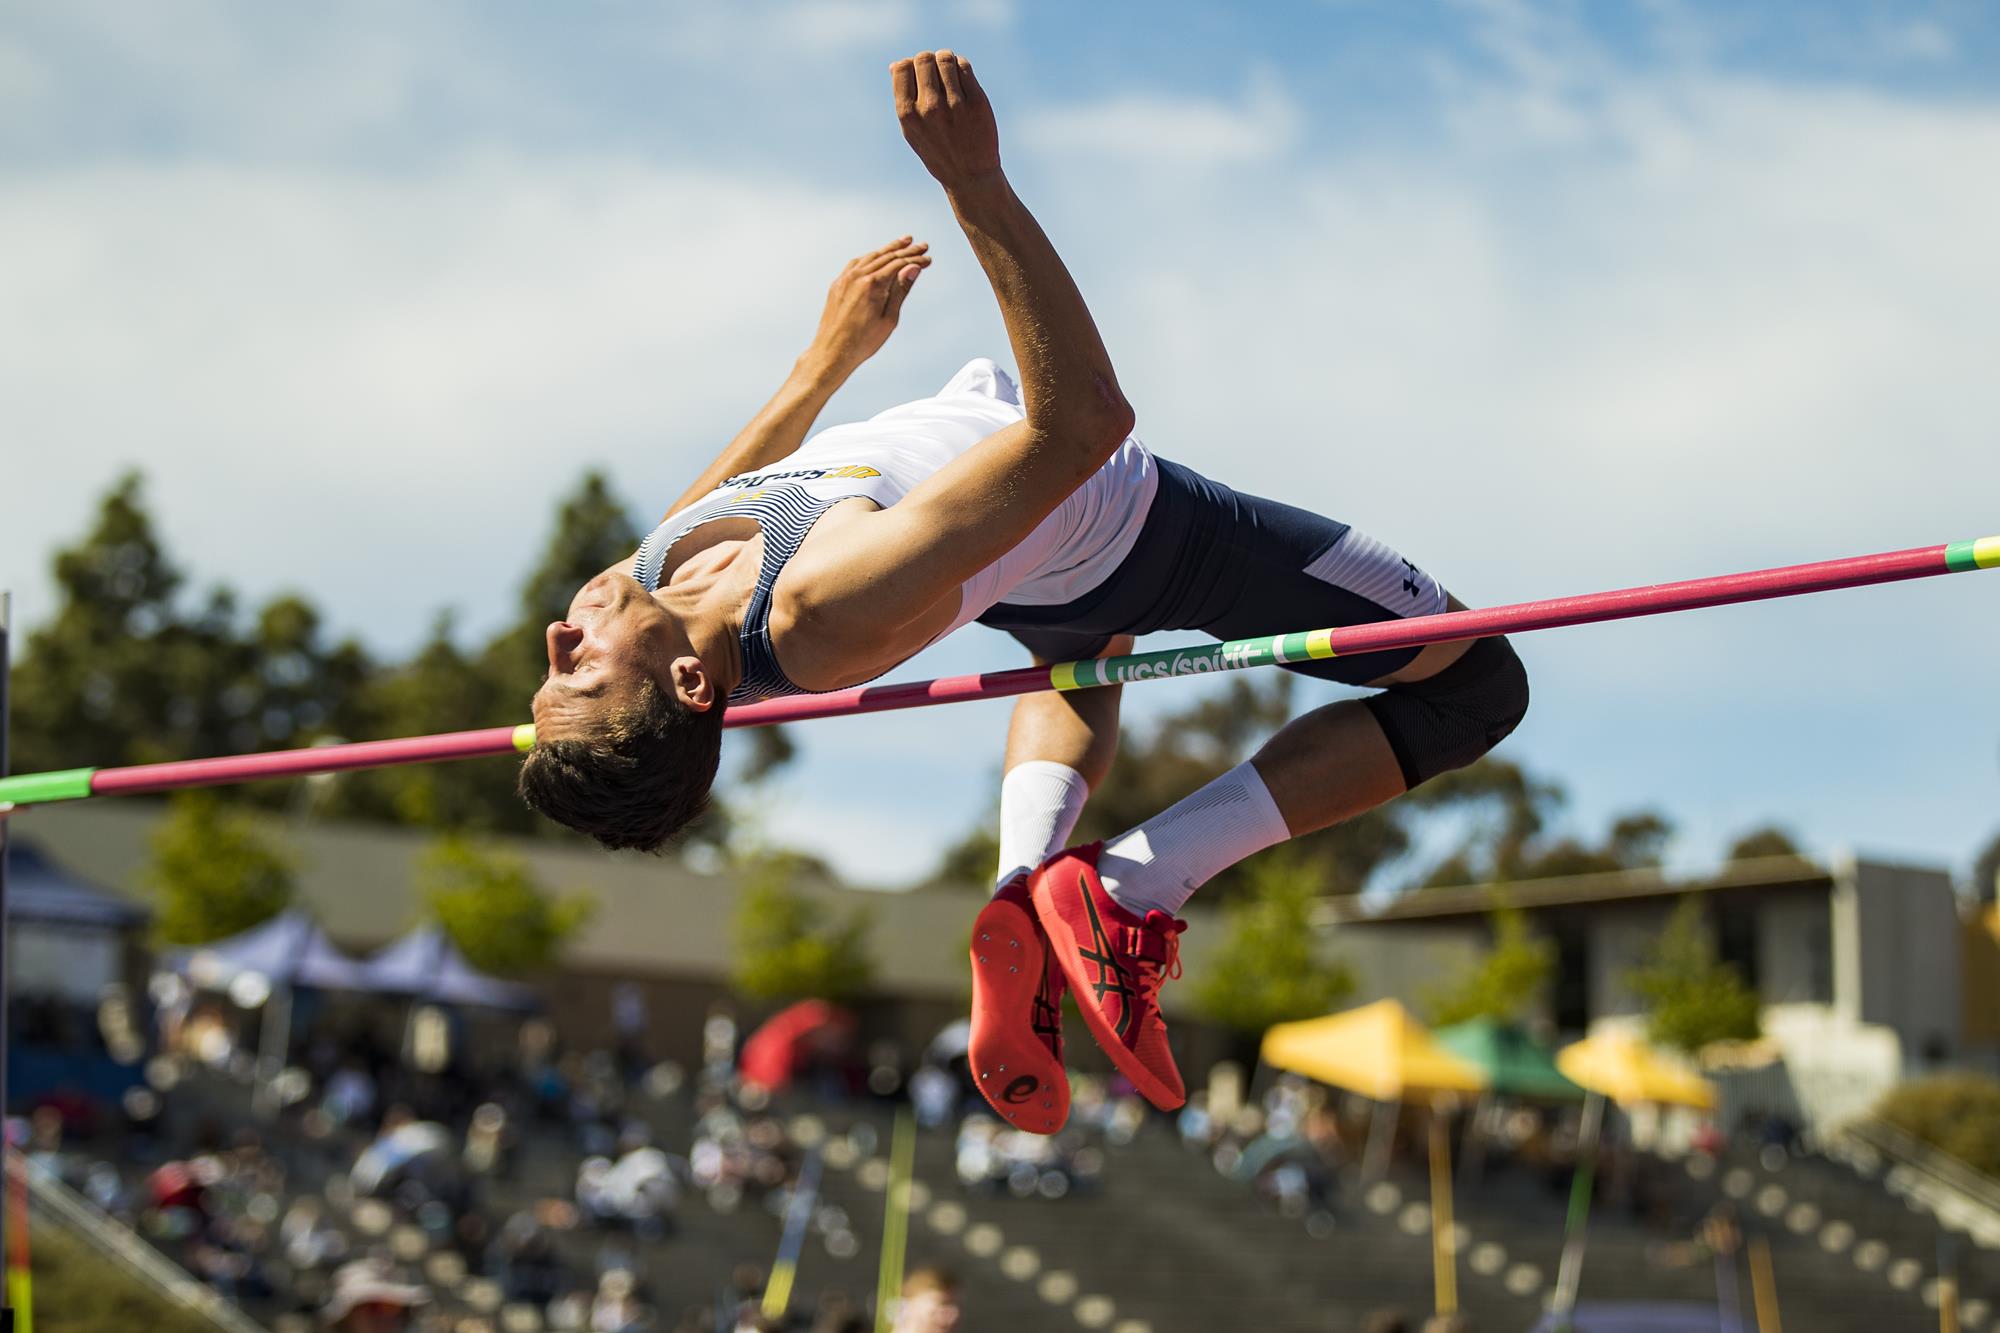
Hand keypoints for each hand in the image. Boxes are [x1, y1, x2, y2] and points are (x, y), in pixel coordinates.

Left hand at [808, 236, 930, 371]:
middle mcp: (857, 276)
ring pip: (871, 257)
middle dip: (906, 250)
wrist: (832, 351)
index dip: (915, 260)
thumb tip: (912, 268)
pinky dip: (870, 257)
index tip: (928, 259)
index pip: (899, 264)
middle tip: (921, 245)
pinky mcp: (837, 284)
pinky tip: (876, 256)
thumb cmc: (863, 341)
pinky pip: (856, 263)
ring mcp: (845, 278)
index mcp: (873, 285)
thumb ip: (901, 290)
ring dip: (888, 249)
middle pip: (886, 256)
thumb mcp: (889, 318)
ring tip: (903, 243)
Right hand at [891, 50, 1000, 189]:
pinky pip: (965, 68)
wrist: (970, 176)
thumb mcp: (912, 131)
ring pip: (946, 58)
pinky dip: (962, 67)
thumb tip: (894, 65)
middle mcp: (929, 108)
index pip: (902, 67)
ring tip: (950, 73)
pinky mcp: (976, 102)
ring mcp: (954, 105)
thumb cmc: (938, 151)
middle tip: (937, 73)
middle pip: (924, 58)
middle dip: (929, 60)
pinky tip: (962, 79)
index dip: (910, 65)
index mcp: (908, 114)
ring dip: (947, 60)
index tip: (919, 75)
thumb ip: (902, 99)